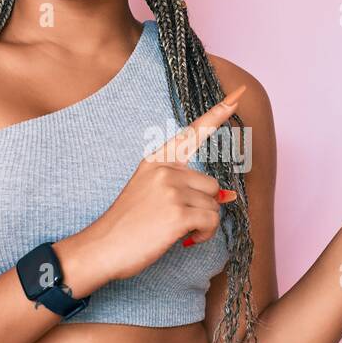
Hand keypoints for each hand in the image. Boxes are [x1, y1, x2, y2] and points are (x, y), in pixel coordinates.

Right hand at [78, 84, 245, 282]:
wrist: (103, 247)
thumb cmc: (129, 224)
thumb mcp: (152, 195)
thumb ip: (188, 189)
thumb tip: (230, 196)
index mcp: (157, 160)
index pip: (192, 133)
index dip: (218, 114)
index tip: (238, 95)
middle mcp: (165, 169)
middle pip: (212, 184)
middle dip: (203, 207)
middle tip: (178, 221)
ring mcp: (171, 190)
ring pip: (214, 204)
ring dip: (203, 223)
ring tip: (176, 230)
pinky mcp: (178, 213)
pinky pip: (211, 221)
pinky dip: (204, 235)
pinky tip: (185, 239)